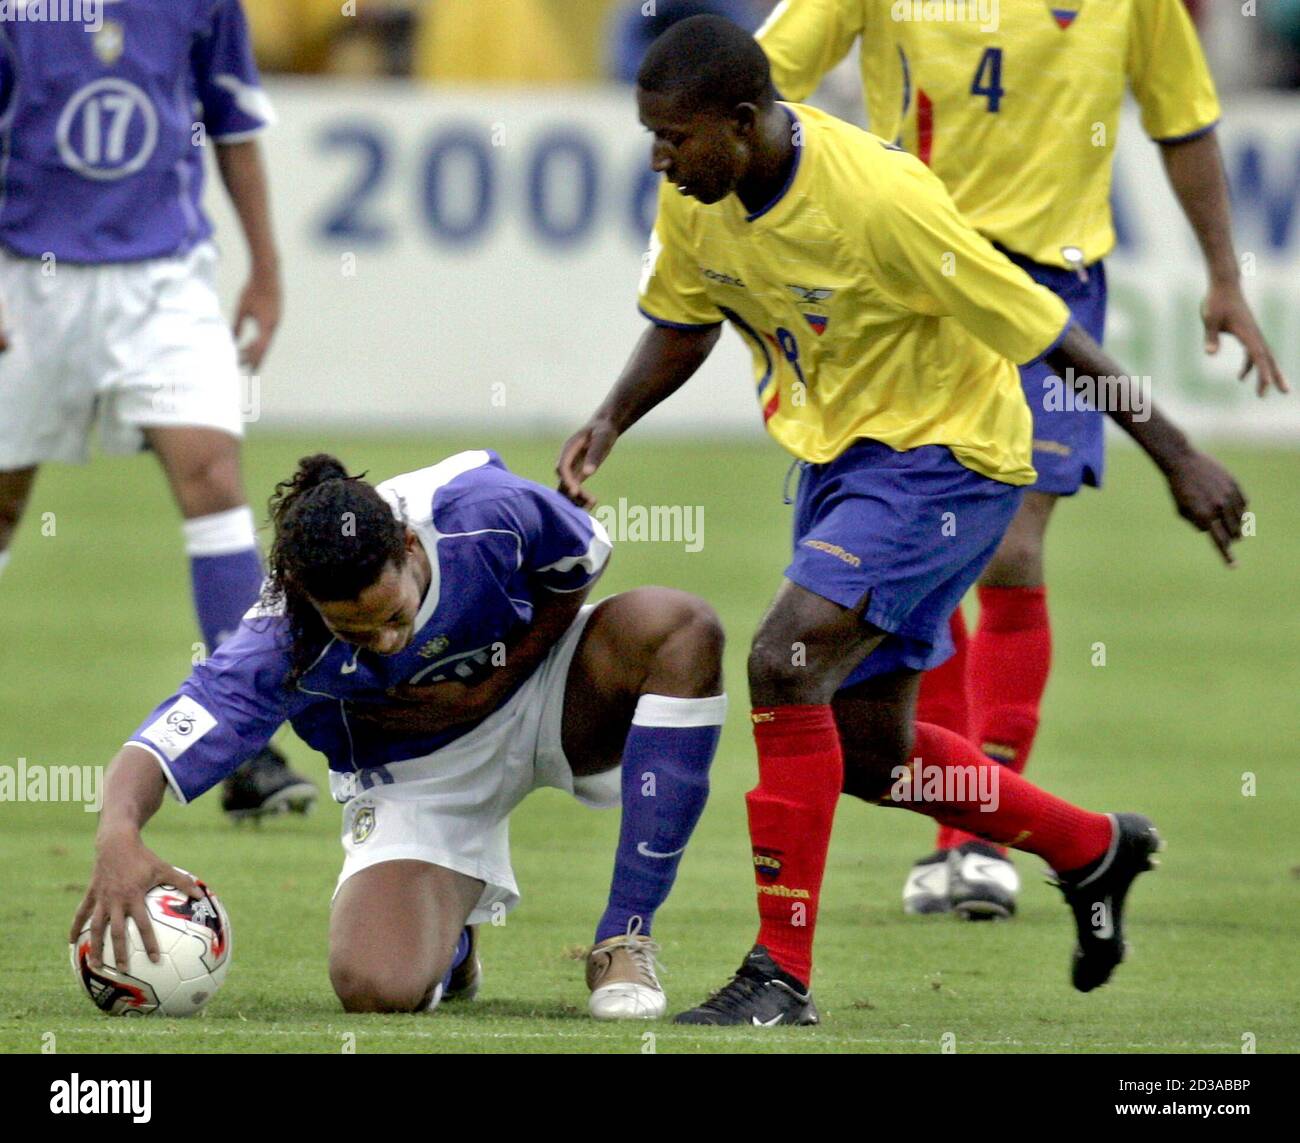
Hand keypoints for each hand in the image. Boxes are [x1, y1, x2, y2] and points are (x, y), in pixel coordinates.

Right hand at [70, 831, 202, 969]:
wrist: (116, 843)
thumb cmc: (144, 857)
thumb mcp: (164, 868)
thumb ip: (182, 882)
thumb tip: (202, 896)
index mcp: (134, 897)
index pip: (144, 925)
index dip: (149, 943)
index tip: (155, 960)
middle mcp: (116, 901)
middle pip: (117, 932)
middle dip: (119, 953)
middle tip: (123, 971)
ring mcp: (101, 899)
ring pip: (95, 927)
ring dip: (95, 947)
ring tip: (96, 966)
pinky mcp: (91, 894)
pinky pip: (80, 914)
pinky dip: (75, 928)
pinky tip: (72, 943)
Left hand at [233, 269, 281, 371]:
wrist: (268, 274)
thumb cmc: (253, 289)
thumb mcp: (241, 308)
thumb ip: (237, 325)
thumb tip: (232, 339)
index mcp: (266, 326)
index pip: (258, 348)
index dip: (250, 359)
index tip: (241, 366)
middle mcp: (274, 326)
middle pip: (265, 348)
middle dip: (256, 359)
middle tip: (249, 371)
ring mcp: (276, 321)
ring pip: (267, 341)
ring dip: (258, 350)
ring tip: (249, 358)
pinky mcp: (276, 316)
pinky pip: (268, 334)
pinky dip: (261, 341)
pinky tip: (254, 342)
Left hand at [346, 680, 491, 737]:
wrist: (473, 706)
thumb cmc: (454, 693)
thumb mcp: (433, 690)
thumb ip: (411, 693)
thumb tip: (388, 691)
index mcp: (413, 712)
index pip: (385, 712)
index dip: (369, 709)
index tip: (353, 705)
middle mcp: (414, 722)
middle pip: (386, 722)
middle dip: (369, 717)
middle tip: (352, 713)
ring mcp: (421, 726)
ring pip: (394, 727)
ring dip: (379, 724)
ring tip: (366, 720)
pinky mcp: (428, 726)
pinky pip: (404, 729)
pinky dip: (393, 728)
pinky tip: (390, 727)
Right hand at [556, 418, 618, 508]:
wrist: (603, 428)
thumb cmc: (603, 431)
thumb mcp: (602, 439)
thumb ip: (594, 454)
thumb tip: (588, 473)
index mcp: (569, 449)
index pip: (562, 467)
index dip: (566, 480)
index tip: (574, 492)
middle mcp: (566, 460)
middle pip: (562, 481)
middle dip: (572, 493)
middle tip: (590, 500)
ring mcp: (570, 469)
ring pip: (566, 488)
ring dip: (576, 499)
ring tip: (594, 501)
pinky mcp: (576, 475)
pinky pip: (574, 489)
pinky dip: (580, 498)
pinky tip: (593, 501)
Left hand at [1164, 448, 1247, 565]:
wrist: (1183, 462)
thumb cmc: (1178, 489)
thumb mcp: (1182, 510)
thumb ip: (1198, 523)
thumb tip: (1213, 530)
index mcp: (1203, 515)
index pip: (1219, 541)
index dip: (1226, 555)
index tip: (1234, 566)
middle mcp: (1217, 507)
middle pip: (1232, 532)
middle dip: (1231, 538)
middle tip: (1230, 538)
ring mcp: (1228, 495)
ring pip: (1240, 519)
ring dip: (1236, 525)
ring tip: (1229, 523)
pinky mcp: (1234, 485)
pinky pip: (1244, 504)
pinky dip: (1240, 509)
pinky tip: (1232, 508)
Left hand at [1202, 282, 1288, 396]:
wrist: (1224, 286)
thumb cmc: (1216, 301)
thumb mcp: (1210, 319)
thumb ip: (1210, 337)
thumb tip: (1210, 354)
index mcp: (1247, 332)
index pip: (1257, 355)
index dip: (1263, 371)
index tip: (1266, 384)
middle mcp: (1254, 334)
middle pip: (1268, 359)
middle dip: (1276, 376)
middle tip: (1285, 392)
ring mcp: (1252, 334)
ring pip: (1264, 357)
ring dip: (1266, 374)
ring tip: (1265, 393)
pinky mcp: (1247, 333)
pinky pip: (1252, 353)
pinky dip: (1250, 366)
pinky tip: (1241, 378)